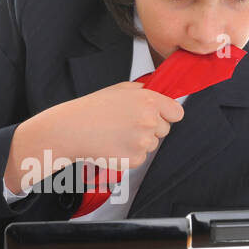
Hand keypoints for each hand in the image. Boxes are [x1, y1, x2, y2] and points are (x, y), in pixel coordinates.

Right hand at [53, 80, 185, 172]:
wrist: (71, 130)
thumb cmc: (92, 109)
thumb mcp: (120, 89)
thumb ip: (144, 92)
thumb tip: (159, 96)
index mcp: (148, 100)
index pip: (177, 112)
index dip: (168, 115)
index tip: (160, 116)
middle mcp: (149, 120)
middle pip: (165, 130)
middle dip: (151, 129)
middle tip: (127, 125)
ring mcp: (143, 141)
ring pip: (152, 144)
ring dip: (139, 142)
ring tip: (116, 135)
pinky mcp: (135, 159)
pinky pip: (140, 158)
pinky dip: (129, 155)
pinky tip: (113, 146)